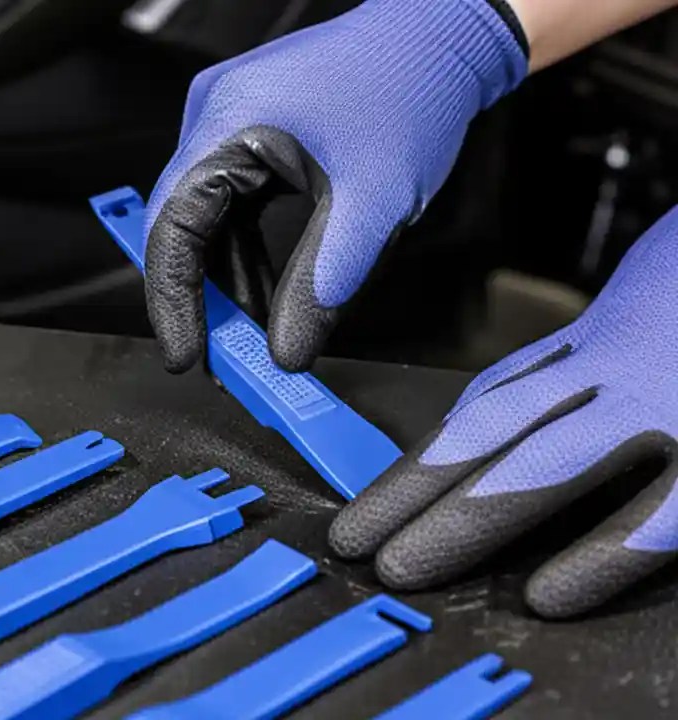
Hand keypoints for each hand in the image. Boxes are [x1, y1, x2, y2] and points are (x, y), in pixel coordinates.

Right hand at [143, 0, 527, 372]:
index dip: (172, 300)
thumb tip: (287, 352)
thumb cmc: (413, 89)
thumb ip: (323, 284)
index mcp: (227, 122)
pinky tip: (266, 293)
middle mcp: (213, 116)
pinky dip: (247, 251)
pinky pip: (231, 204)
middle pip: (182, 227)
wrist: (446, 32)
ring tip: (255, 338)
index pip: (171, 228)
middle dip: (202, 299)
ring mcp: (228, 120)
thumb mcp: (373, 205)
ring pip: (208, 221)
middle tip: (225, 360)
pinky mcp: (251, 131)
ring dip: (229, 281)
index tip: (185, 355)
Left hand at [330, 207, 677, 617]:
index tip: (370, 498)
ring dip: (466, 520)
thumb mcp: (648, 305)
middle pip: (492, 432)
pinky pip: (664, 514)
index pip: (489, 402)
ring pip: (545, 465)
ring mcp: (675, 399)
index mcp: (607, 336)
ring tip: (405, 570)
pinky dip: (603, 555)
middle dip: (415, 493)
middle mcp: (626, 363)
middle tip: (352, 542)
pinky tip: (548, 596)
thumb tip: (517, 417)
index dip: (423, 455)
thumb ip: (589, 363)